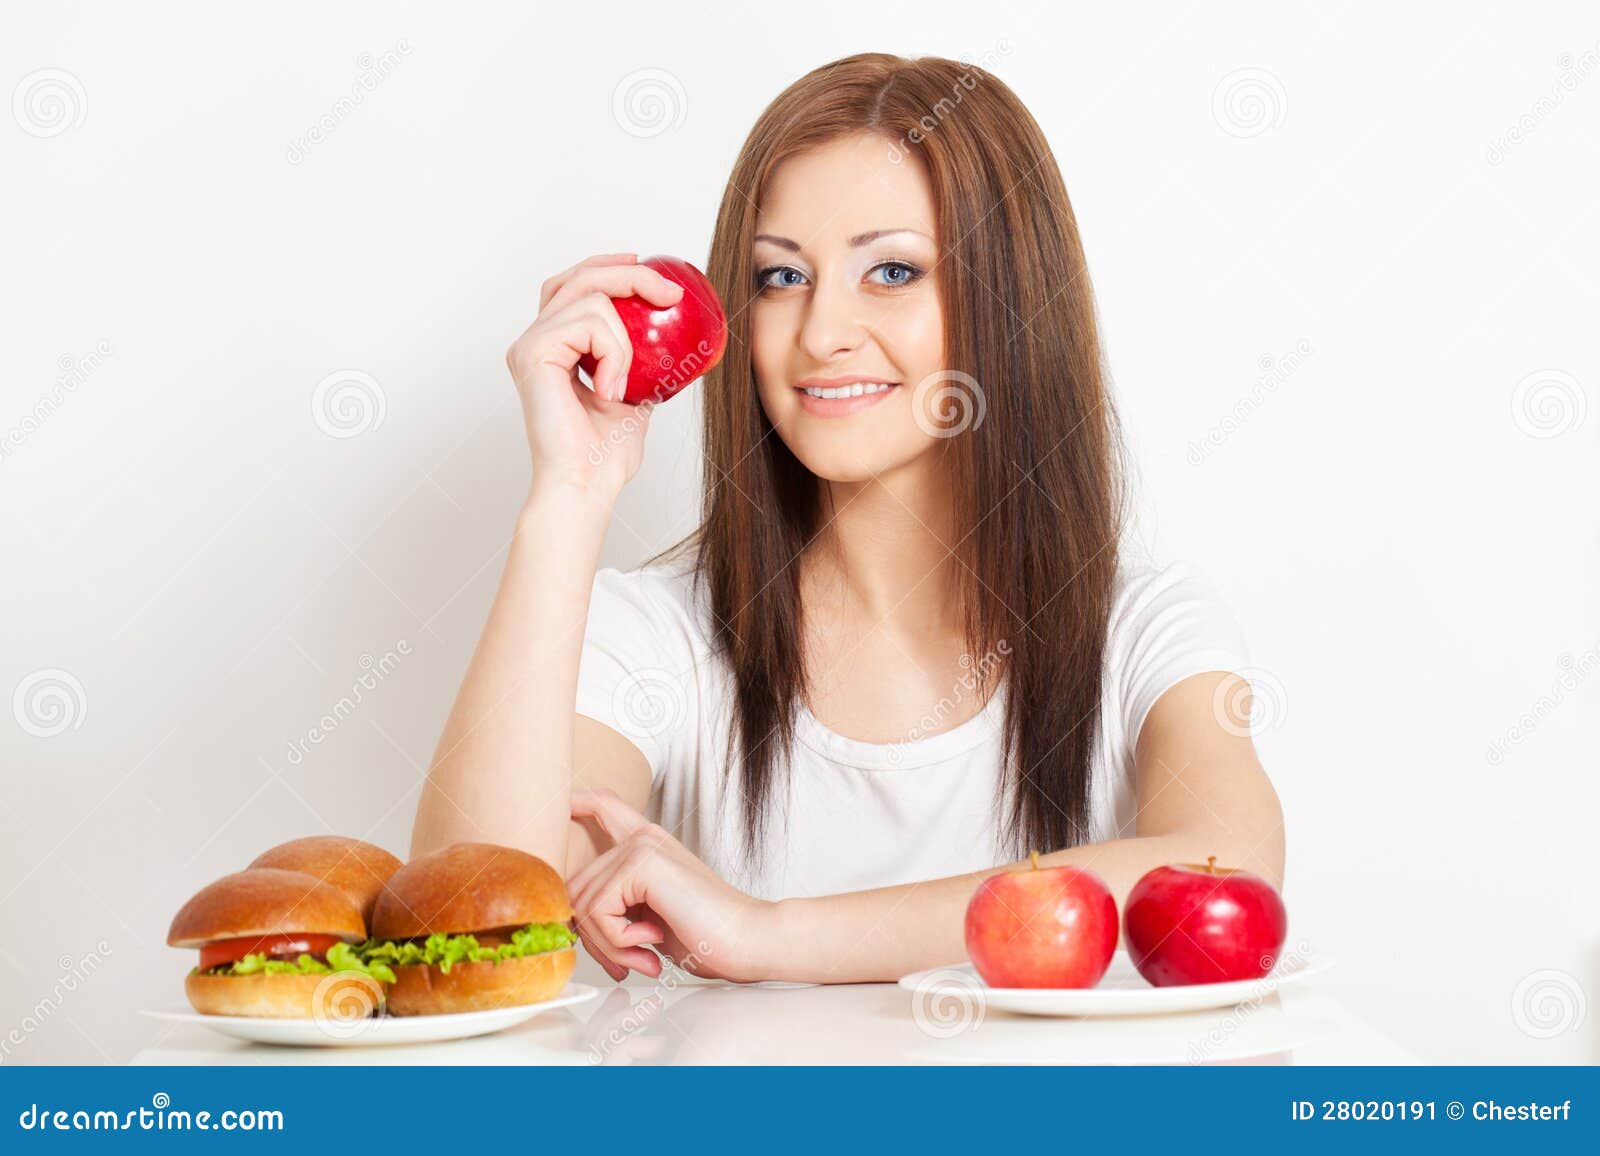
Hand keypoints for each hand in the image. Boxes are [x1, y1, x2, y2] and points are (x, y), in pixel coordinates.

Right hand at [505, 253, 684, 501]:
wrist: (587, 485)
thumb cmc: (604, 455)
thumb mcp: (635, 396)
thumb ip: (640, 363)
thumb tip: (675, 340)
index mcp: (553, 348)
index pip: (573, 287)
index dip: (608, 268)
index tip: (647, 269)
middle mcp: (535, 341)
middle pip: (579, 278)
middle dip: (629, 275)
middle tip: (669, 294)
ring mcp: (529, 345)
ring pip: (592, 298)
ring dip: (625, 340)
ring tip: (624, 383)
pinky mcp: (533, 353)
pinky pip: (590, 324)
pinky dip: (614, 354)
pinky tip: (610, 390)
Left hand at [568, 789, 778, 983]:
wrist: (746, 939)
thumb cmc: (706, 934)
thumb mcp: (650, 917)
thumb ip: (618, 905)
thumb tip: (571, 920)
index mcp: (647, 845)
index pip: (605, 806)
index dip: (577, 803)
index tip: (564, 805)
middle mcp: (640, 839)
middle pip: (576, 885)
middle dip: (593, 937)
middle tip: (626, 963)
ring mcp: (640, 847)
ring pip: (582, 905)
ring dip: (609, 946)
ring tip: (642, 958)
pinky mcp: (641, 864)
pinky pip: (597, 912)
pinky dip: (618, 942)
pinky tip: (650, 943)